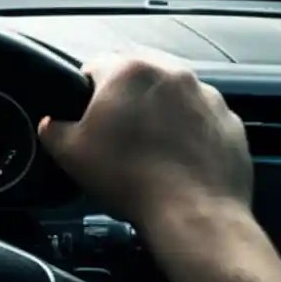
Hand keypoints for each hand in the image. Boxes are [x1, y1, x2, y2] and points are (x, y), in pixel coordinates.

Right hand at [37, 50, 250, 230]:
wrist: (194, 214)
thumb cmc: (130, 179)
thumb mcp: (72, 154)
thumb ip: (53, 129)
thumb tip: (50, 124)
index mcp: (130, 70)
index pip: (95, 66)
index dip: (85, 93)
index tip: (87, 118)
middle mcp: (173, 73)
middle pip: (138, 77)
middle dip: (127, 99)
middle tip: (119, 135)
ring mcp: (208, 96)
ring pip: (174, 96)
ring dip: (161, 113)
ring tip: (152, 150)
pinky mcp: (230, 122)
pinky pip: (202, 120)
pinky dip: (191, 133)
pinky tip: (180, 160)